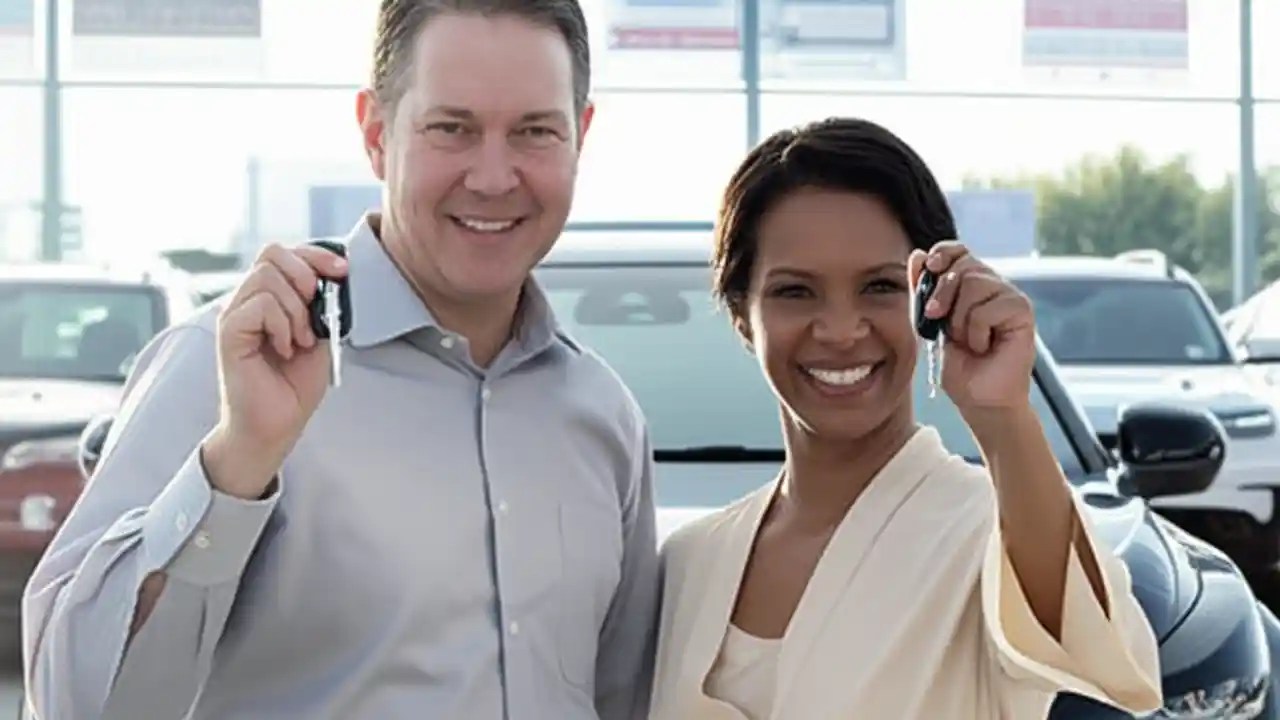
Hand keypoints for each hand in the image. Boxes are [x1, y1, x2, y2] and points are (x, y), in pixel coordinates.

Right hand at [203, 243, 347, 498]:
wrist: (277, 424)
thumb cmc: (294, 384)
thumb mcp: (320, 333)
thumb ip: (322, 303)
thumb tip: (335, 274)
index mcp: (268, 296)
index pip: (284, 253)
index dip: (315, 254)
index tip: (342, 270)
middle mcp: (247, 299)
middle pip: (272, 253)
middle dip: (306, 275)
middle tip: (315, 312)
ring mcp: (235, 314)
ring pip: (267, 277)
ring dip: (296, 310)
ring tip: (299, 341)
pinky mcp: (228, 331)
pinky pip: (260, 304)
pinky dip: (282, 325)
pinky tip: (285, 349)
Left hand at [908, 241, 1035, 415]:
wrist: (978, 399)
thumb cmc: (958, 365)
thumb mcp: (929, 323)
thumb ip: (923, 291)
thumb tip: (917, 254)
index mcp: (971, 284)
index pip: (958, 250)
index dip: (943, 253)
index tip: (929, 267)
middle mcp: (993, 285)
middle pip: (963, 264)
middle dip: (942, 293)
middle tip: (939, 321)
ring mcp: (1009, 296)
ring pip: (974, 283)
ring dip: (960, 319)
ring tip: (968, 340)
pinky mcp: (1022, 311)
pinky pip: (987, 308)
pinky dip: (976, 332)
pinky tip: (985, 346)